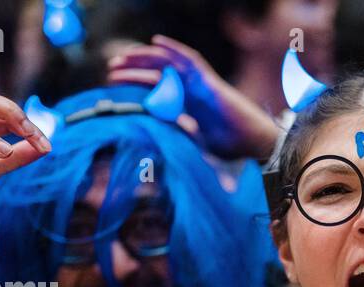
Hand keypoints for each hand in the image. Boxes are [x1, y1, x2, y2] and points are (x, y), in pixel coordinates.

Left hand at [109, 35, 279, 160]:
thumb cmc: (231, 149)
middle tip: (111, 69)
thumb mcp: (195, 150)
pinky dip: (173, 49)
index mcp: (185, 105)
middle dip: (133, 68)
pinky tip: (156, 42)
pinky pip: (190, 60)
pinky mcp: (209, 81)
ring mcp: (200, 84)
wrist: (253, 143)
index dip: (133, 84)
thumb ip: (179, 148)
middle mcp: (190, 91)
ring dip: (145, 57)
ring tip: (123, 56)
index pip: (154, 89)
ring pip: (168, 64)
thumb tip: (159, 168)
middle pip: (157, 73)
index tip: (112, 84)